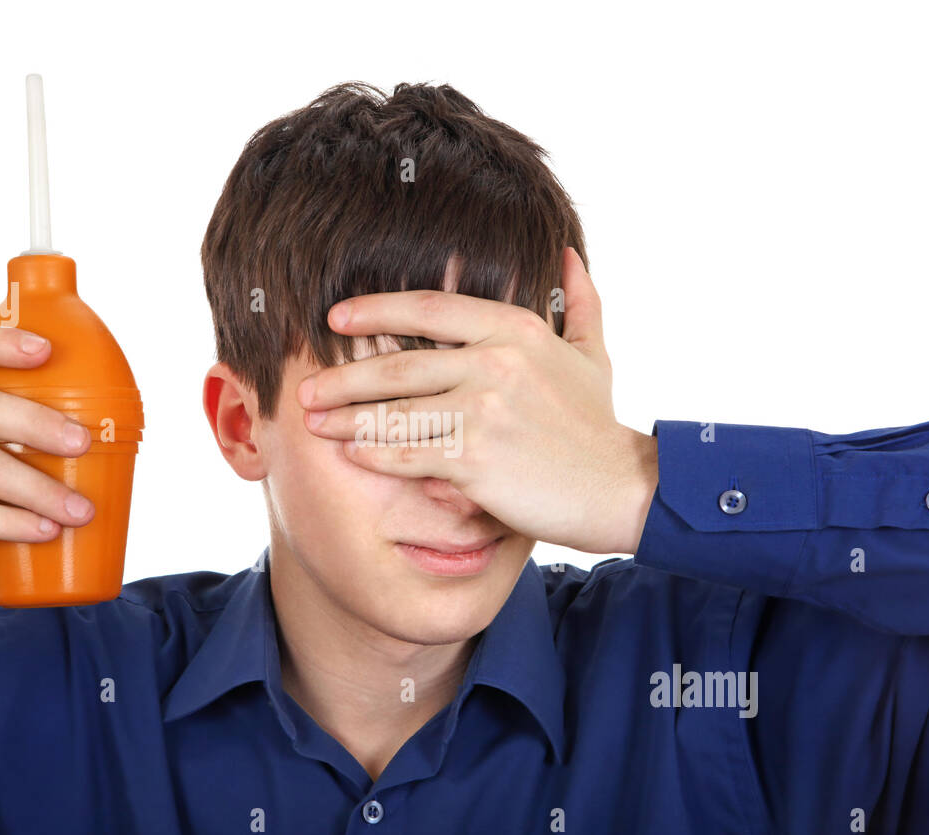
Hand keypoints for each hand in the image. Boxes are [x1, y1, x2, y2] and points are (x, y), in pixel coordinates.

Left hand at [297, 247, 657, 553]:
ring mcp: (483, 411)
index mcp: (514, 329)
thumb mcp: (592, 353)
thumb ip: (580, 299)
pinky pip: (408, 453)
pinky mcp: (475, 459)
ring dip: (347, 419)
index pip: (427, 308)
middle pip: (398, 363)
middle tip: (307, 386)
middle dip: (344, 376)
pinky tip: (351, 453)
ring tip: (314, 423)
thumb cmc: (597, 425)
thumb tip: (568, 253)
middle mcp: (494, 362)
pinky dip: (375, 454)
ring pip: (395, 411)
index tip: (335, 318)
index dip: (374, 309)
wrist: (621, 488)